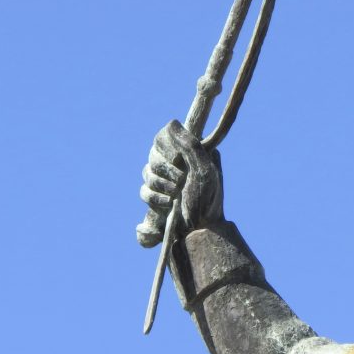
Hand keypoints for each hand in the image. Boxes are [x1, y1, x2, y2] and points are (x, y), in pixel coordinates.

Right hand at [136, 120, 223, 246]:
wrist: (203, 231)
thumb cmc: (210, 200)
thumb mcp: (206, 169)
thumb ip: (190, 145)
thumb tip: (172, 122)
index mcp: (191, 153)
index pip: (164, 137)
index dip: (165, 146)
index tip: (176, 158)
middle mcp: (178, 164)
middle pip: (153, 156)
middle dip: (164, 171)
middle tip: (180, 181)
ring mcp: (167, 182)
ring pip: (146, 174)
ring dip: (159, 186)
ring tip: (175, 196)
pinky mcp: (158, 199)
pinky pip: (144, 192)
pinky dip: (154, 198)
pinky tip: (168, 205)